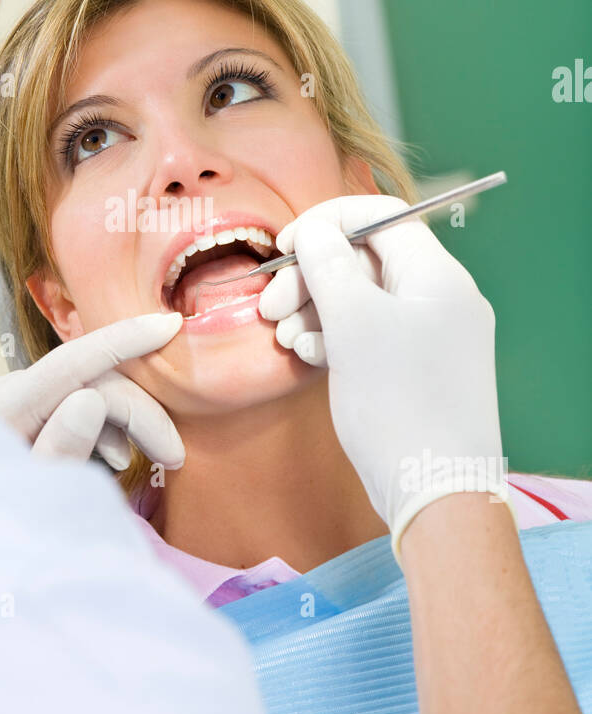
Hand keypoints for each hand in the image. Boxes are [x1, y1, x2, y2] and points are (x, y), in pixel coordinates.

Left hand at [0, 312, 183, 470]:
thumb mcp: (21, 499)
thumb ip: (57, 451)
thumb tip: (95, 398)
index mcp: (2, 411)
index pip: (72, 362)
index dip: (125, 340)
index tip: (169, 323)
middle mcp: (2, 395)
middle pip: (87, 381)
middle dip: (138, 412)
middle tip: (173, 458)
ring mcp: (2, 403)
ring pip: (79, 394)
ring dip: (118, 422)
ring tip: (138, 464)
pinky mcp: (5, 416)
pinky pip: (61, 408)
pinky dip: (92, 429)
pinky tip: (107, 457)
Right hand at [258, 195, 517, 562]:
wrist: (437, 495)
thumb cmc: (397, 404)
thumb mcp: (353, 324)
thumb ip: (329, 265)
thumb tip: (316, 230)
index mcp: (438, 277)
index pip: (381, 219)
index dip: (328, 223)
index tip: (285, 247)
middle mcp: (443, 300)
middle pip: (368, 261)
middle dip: (314, 276)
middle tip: (271, 305)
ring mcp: (434, 337)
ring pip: (366, 301)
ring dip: (318, 309)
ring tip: (286, 336)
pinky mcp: (420, 371)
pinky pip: (374, 335)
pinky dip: (337, 337)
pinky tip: (309, 355)